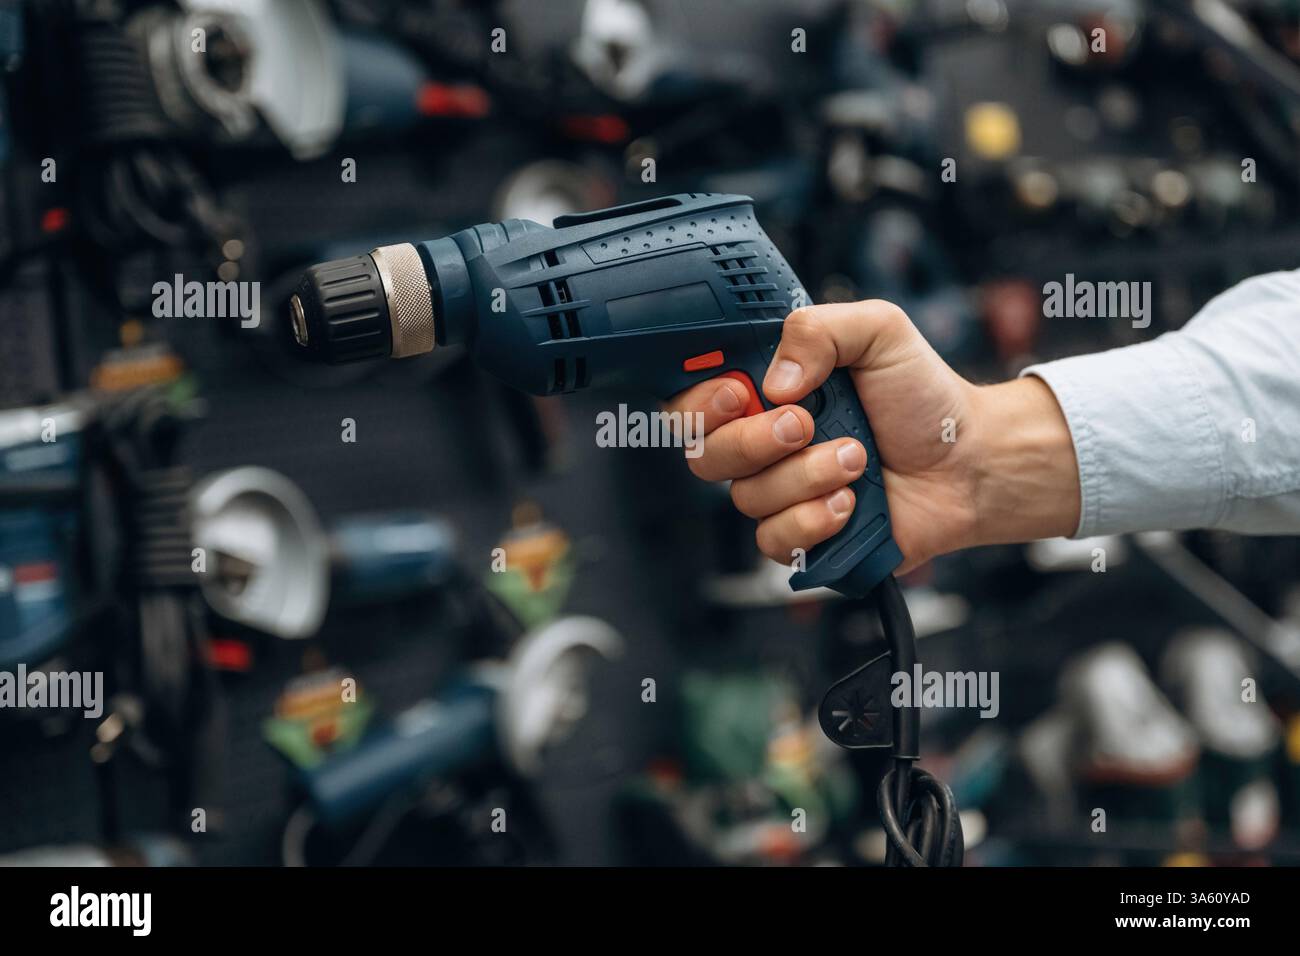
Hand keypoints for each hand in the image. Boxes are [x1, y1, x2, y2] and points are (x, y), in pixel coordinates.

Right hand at [665, 300, 1080, 571]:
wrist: (970, 461)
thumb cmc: (924, 397)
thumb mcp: (879, 331)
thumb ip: (819, 329)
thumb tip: (774, 379)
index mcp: (766, 392)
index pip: (691, 400)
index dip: (699, 403)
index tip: (739, 391)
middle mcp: (763, 444)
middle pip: (704, 455)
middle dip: (754, 441)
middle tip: (807, 424)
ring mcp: (781, 494)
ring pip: (746, 499)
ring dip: (806, 477)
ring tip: (858, 460)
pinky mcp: (804, 538)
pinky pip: (774, 541)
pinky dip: (815, 521)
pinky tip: (853, 503)